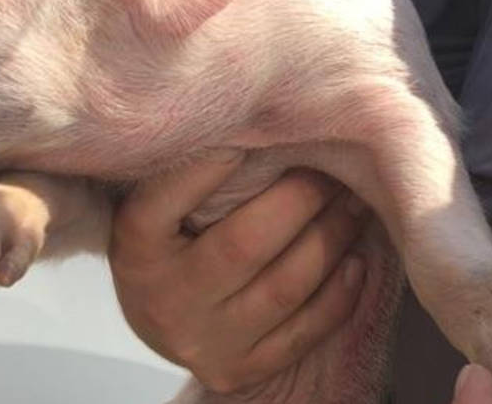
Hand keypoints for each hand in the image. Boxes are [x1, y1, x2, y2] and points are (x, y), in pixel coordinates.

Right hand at [108, 152, 370, 392]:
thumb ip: (192, 173)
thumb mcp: (159, 205)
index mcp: (136, 248)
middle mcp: (164, 300)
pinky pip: (301, 334)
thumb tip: (258, 122)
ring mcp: (202, 341)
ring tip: (354, 205)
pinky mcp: (237, 370)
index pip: (166, 200)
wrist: (159, 318)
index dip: (209, 167)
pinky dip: (338, 295)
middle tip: (333, 167)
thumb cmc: (170, 241)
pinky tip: (354, 261)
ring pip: (284, 289)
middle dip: (302, 199)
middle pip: (244, 245)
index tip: (252, 133)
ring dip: (331, 240)